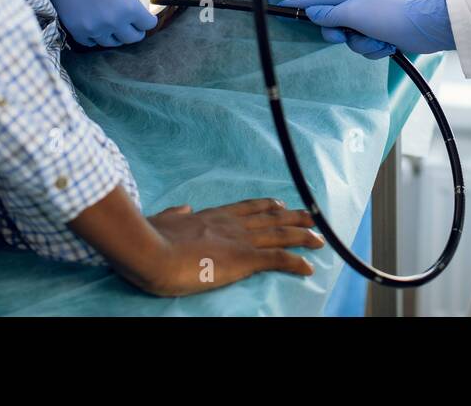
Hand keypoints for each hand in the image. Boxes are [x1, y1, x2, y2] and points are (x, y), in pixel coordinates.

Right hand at [49, 0, 163, 46]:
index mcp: (128, 6)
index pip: (147, 24)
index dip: (149, 20)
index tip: (147, 16)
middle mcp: (112, 20)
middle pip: (131, 37)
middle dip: (136, 30)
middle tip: (135, 24)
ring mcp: (92, 26)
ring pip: (111, 42)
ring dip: (117, 35)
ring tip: (118, 27)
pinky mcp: (74, 27)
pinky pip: (90, 41)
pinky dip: (96, 37)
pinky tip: (99, 28)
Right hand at [142, 199, 322, 295]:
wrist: (152, 250)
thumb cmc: (151, 239)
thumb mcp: (163, 220)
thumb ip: (176, 215)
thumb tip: (184, 209)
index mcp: (212, 216)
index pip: (246, 208)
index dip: (266, 206)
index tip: (279, 203)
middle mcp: (231, 224)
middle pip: (271, 218)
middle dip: (294, 217)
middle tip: (312, 217)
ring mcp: (239, 240)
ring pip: (280, 235)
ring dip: (302, 236)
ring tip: (319, 239)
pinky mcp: (244, 259)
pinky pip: (277, 260)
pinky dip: (295, 262)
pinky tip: (309, 267)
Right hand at [280, 0, 454, 57]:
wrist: (424, 29)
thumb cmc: (388, 15)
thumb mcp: (353, 13)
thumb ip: (329, 14)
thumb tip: (313, 13)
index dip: (302, 3)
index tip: (283, 6)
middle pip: (334, 20)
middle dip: (342, 33)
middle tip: (345, 35)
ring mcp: (371, 16)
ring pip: (351, 37)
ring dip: (362, 43)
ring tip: (377, 39)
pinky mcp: (381, 31)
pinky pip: (365, 44)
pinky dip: (374, 47)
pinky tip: (386, 45)